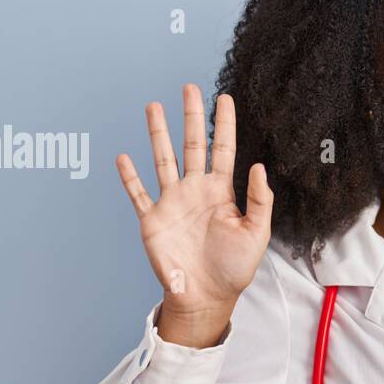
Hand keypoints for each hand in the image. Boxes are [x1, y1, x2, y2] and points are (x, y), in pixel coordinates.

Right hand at [116, 84, 272, 320]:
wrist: (207, 296)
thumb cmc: (235, 268)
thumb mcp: (257, 233)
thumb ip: (260, 200)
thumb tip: (258, 166)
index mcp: (221, 192)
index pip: (223, 149)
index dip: (224, 124)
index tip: (225, 98)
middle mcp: (195, 191)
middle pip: (191, 145)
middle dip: (190, 117)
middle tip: (190, 87)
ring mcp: (172, 203)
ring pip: (163, 160)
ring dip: (157, 134)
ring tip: (154, 106)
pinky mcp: (153, 220)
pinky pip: (138, 194)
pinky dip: (129, 177)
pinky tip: (124, 157)